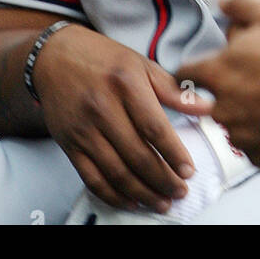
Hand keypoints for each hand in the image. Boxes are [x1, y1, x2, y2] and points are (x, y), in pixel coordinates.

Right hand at [35, 24, 193, 211]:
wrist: (53, 57)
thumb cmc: (101, 58)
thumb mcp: (140, 63)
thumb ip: (173, 88)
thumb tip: (205, 107)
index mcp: (125, 83)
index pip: (154, 128)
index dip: (174, 154)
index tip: (188, 170)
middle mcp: (102, 107)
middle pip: (137, 155)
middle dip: (163, 180)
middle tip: (180, 191)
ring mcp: (84, 129)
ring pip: (117, 172)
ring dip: (143, 193)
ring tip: (162, 201)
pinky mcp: (69, 144)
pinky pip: (92, 178)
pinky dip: (114, 195)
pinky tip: (132, 200)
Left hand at [174, 0, 259, 168]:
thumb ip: (242, 5)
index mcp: (220, 73)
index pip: (186, 73)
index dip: (195, 68)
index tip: (205, 67)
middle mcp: (224, 108)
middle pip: (213, 100)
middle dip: (228, 90)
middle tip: (256, 80)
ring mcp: (243, 136)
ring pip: (235, 123)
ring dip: (247, 113)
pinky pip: (256, 145)